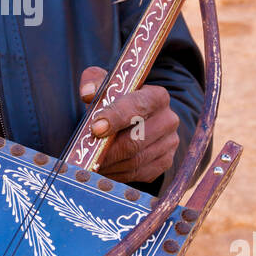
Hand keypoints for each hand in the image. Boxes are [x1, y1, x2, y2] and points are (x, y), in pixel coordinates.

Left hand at [79, 68, 179, 185]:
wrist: (136, 121)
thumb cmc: (117, 101)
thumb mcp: (106, 86)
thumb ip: (94, 82)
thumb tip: (87, 92)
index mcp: (157, 96)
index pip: (138, 106)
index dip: (116, 118)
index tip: (95, 129)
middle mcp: (169, 119)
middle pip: (135, 140)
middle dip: (107, 149)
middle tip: (86, 154)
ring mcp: (169, 143)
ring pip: (135, 160)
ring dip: (109, 164)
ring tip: (89, 163)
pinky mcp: (165, 163)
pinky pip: (138, 173)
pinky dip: (117, 174)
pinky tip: (103, 169)